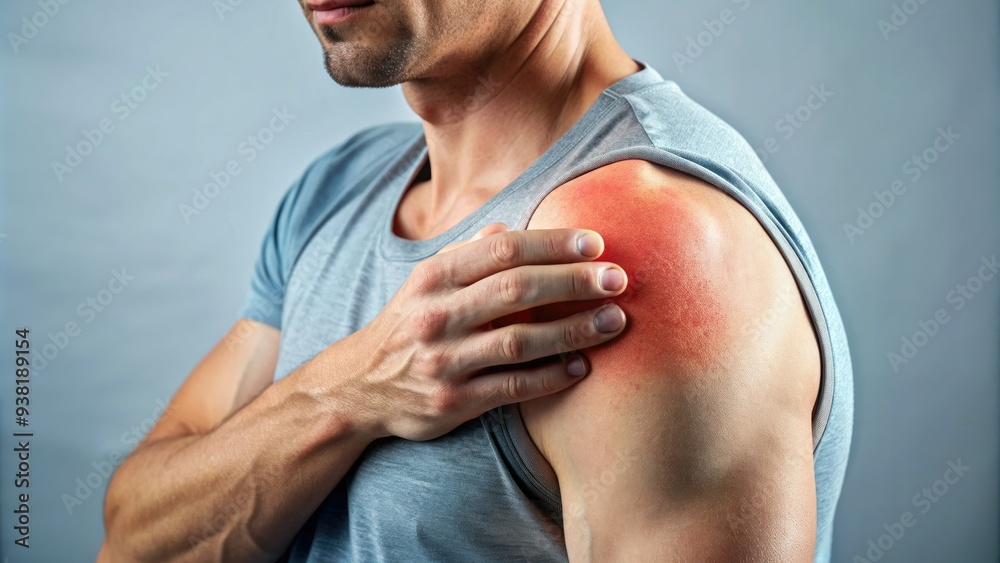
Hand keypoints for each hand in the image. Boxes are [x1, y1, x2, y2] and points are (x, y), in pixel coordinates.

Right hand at [354, 223, 628, 440]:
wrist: (359, 386)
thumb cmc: (409, 324)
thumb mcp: (426, 283)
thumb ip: (468, 255)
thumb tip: (510, 229)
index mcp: (434, 277)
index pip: (502, 250)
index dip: (553, 244)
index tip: (595, 244)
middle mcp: (437, 315)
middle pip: (516, 291)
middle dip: (573, 282)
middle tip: (618, 279)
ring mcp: (444, 361)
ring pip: (520, 342)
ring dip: (573, 330)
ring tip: (614, 321)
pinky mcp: (453, 402)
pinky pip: (512, 388)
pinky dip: (550, 377)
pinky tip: (581, 366)